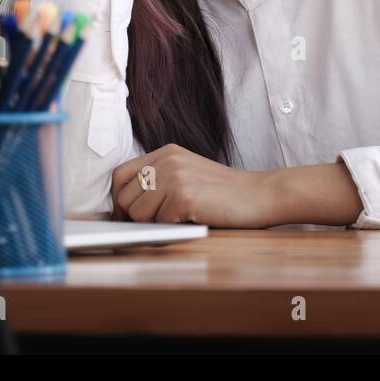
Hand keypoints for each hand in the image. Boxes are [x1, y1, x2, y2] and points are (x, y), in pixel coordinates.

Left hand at [111, 144, 277, 227]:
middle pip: (125, 196)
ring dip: (154, 224)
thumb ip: (159, 181)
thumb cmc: (224, 193)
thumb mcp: (187, 174)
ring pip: (138, 213)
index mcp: (165, 152)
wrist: (260, 194)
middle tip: (155, 224)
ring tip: (179, 218)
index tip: (125, 216)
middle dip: (134, 217)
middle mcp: (166, 160)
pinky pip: (159, 223)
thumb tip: (124, 207)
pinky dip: (172, 228)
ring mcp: (174, 176)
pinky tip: (191, 219)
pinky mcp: (183, 195)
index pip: (120, 175)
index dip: (119, 199)